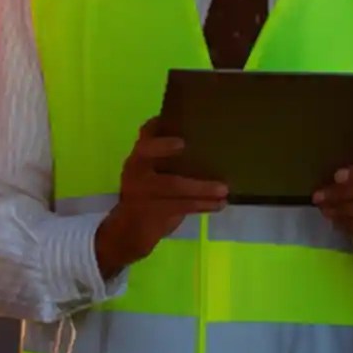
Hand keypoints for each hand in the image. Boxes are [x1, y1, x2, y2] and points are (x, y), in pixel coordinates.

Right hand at [94, 117, 227, 278]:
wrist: (129, 233)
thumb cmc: (149, 197)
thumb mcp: (152, 175)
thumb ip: (169, 161)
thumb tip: (208, 147)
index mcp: (139, 157)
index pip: (144, 135)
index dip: (154, 126)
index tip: (167, 119)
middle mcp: (136, 170)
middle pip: (146, 152)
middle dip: (163, 146)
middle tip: (183, 143)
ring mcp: (141, 192)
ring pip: (172, 184)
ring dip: (202, 188)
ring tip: (224, 189)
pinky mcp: (151, 213)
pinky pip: (181, 206)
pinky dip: (203, 205)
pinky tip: (220, 204)